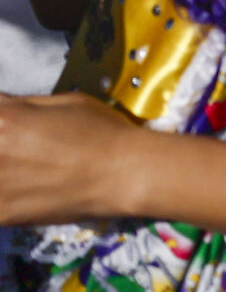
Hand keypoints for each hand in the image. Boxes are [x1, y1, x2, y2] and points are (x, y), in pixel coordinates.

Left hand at [0, 92, 141, 224]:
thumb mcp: (62, 103)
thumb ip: (18, 106)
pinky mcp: (0, 214)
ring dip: (2, 168)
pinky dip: (3, 192)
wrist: (123, 174)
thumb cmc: (100, 131)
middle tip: (18, 149)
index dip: (0, 118)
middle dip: (1, 146)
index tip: (7, 128)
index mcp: (2, 119)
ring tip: (19, 168)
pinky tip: (18, 188)